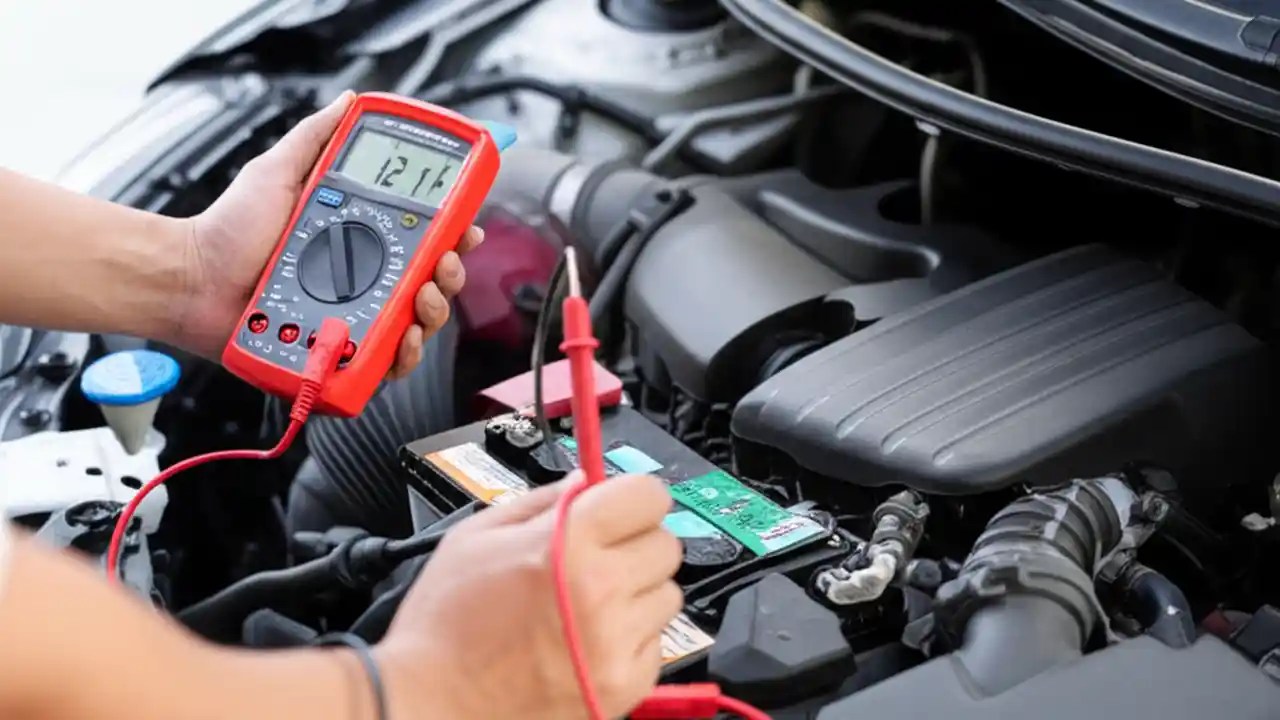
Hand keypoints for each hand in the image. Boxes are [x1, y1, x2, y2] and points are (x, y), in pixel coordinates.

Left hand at [177, 91, 482, 377]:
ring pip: (419, 325)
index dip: (453, 236)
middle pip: (433, 284)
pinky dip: (401, 356)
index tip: (464, 227)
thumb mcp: (278, 171)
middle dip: (450, 276)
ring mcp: (355, 319)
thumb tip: (349, 101)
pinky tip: (400, 340)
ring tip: (419, 301)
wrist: (194, 280)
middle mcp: (365, 281)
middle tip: (440, 263)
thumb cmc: (228, 231)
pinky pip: (386, 363)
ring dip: (433, 313)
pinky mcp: (340, 353)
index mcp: (360, 240)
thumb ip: (316, 136)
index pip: (424, 239)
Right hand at [377, 475, 683, 719]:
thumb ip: (542, 502)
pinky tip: (588, 641)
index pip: (649, 496)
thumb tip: (584, 482)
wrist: (431, 703)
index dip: (631, 499)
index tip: (618, 509)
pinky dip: (631, 640)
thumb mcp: (477, 536)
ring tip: (588, 607)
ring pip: (667, 596)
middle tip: (597, 560)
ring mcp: (617, 643)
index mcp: (569, 542)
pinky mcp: (624, 686)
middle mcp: (602, 590)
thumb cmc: (444, 624)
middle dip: (634, 545)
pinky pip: (657, 645)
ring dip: (638, 594)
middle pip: (666, 545)